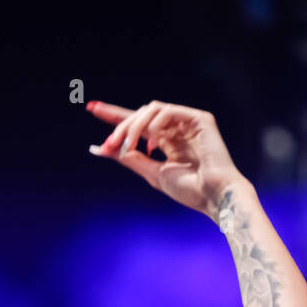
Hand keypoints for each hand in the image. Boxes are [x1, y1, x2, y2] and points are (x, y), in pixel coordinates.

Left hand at [87, 99, 241, 221]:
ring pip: (151, 110)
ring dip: (134, 127)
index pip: (137, 124)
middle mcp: (177, 128)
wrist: (213, 196)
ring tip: (127, 146)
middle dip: (120, 126)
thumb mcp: (152, 173)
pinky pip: (167, 112)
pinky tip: (151, 144)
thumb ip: (129, 159)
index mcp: (167, 141)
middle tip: (107, 144)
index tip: (92, 109)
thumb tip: (100, 149)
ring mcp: (188, 121)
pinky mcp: (199, 118)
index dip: (115, 117)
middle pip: (140, 115)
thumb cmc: (189, 190)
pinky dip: (154, 125)